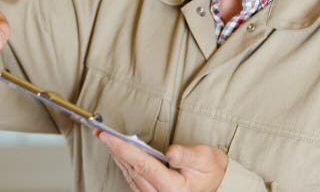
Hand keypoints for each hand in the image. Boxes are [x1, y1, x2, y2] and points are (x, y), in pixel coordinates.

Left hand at [97, 131, 227, 191]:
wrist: (218, 183)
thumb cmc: (211, 170)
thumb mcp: (205, 158)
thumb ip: (187, 155)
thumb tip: (170, 152)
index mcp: (172, 188)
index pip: (143, 165)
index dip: (124, 149)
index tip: (109, 137)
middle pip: (132, 170)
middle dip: (115, 149)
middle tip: (101, 133)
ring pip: (130, 175)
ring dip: (117, 156)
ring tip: (106, 140)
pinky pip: (133, 179)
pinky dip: (124, 164)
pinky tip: (119, 153)